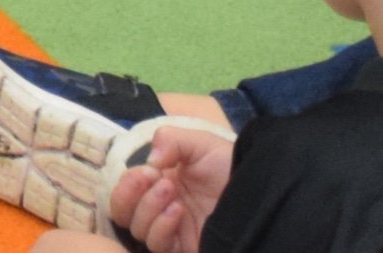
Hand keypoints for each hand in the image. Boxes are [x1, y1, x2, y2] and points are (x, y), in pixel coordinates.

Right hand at [104, 122, 229, 252]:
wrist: (260, 194)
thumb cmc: (228, 166)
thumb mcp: (199, 143)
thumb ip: (169, 141)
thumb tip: (149, 162)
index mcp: (158, 182)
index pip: (125, 188)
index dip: (128, 181)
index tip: (149, 171)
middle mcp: (159, 207)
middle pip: (121, 212)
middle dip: (129, 195)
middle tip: (155, 181)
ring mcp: (171, 229)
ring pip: (137, 229)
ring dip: (149, 209)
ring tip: (174, 195)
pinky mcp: (182, 248)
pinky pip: (157, 245)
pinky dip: (161, 228)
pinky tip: (179, 212)